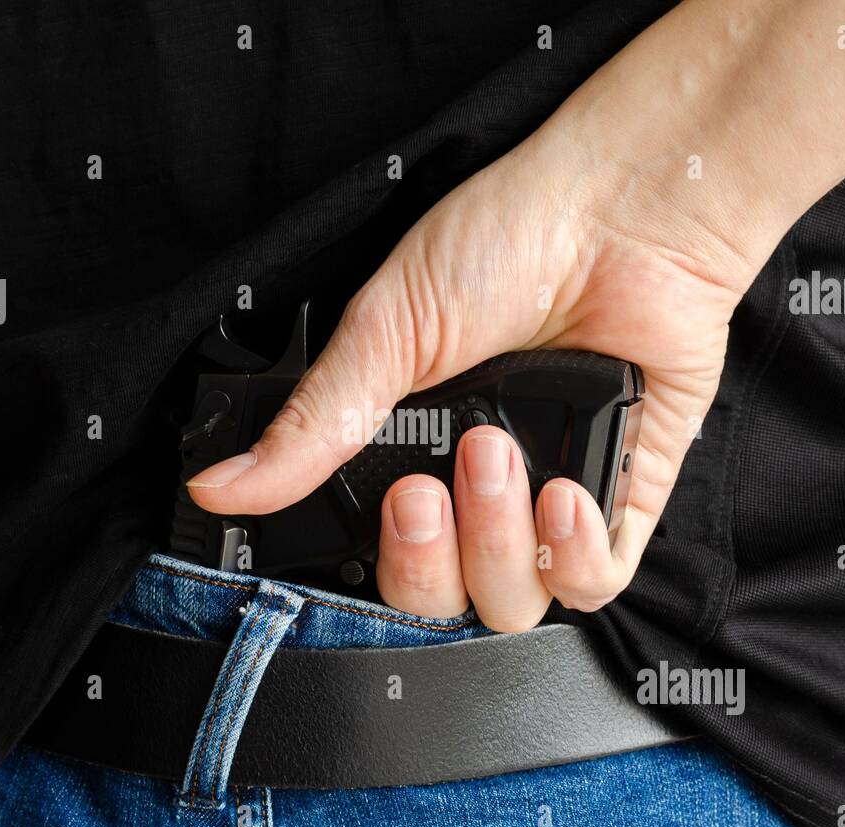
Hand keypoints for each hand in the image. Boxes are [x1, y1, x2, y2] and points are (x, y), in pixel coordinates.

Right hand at [187, 122, 755, 630]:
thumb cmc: (507, 241)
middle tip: (429, 485)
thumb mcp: (387, 332)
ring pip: (513, 601)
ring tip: (499, 454)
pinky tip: (560, 496)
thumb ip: (312, 423)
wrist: (622, 207)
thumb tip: (222, 482)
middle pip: (442, 599)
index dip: (380, 558)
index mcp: (415, 451)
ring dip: (497, 544)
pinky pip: (592, 583)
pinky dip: (572, 557)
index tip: (387, 507)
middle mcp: (479, 487)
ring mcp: (549, 495)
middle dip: (430, 557)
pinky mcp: (620, 494)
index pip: (383, 557)